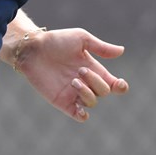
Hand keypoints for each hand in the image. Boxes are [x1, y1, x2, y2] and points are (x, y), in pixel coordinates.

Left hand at [14, 27, 129, 122]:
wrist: (33, 49)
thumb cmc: (57, 41)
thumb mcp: (81, 39)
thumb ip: (101, 47)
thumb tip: (122, 50)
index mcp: (94, 69)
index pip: (113, 84)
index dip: (120, 87)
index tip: (119, 84)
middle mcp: (86, 83)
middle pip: (103, 91)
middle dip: (95, 81)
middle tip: (80, 69)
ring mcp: (74, 93)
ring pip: (92, 102)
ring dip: (87, 92)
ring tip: (73, 81)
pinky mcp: (62, 101)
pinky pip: (78, 115)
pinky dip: (82, 115)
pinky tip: (80, 109)